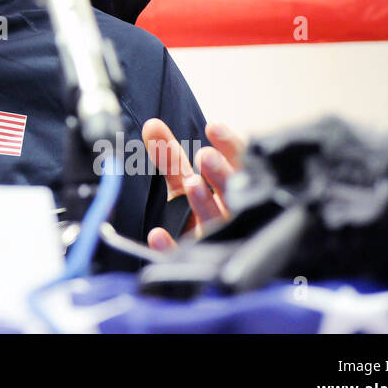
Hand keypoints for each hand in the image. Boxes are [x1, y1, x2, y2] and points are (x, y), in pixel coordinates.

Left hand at [141, 118, 245, 252]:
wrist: (211, 260)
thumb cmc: (201, 212)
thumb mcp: (187, 182)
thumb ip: (171, 157)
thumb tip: (151, 126)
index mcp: (229, 189)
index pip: (235, 164)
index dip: (228, 146)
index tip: (214, 127)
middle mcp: (228, 212)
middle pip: (230, 191)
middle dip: (219, 173)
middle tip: (206, 156)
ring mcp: (217, 238)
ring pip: (214, 220)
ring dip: (203, 202)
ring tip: (192, 185)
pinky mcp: (199, 262)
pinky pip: (184, 256)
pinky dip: (170, 247)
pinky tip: (157, 236)